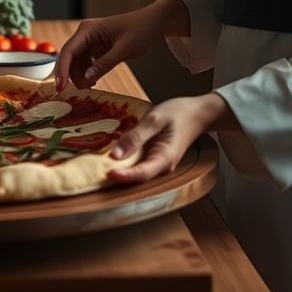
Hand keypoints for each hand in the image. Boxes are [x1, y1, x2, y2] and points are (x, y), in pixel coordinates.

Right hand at [55, 0, 189, 90]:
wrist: (152, 23)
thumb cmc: (140, 31)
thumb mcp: (124, 50)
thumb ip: (104, 64)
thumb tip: (86, 79)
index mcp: (88, 29)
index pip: (68, 51)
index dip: (62, 70)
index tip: (61, 87)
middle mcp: (84, 33)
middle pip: (69, 58)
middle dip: (71, 75)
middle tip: (82, 91)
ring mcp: (88, 40)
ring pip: (75, 62)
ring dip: (79, 76)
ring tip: (92, 86)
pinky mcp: (94, 47)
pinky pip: (84, 62)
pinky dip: (86, 73)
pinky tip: (94, 81)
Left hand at [107, 92, 236, 185]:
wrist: (198, 114)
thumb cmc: (178, 113)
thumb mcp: (155, 119)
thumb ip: (136, 136)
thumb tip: (115, 154)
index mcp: (165, 157)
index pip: (142, 173)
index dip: (124, 176)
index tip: (107, 174)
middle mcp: (162, 167)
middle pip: (137, 178)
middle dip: (116, 178)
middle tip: (93, 176)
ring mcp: (158, 165)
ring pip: (136, 174)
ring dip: (118, 172)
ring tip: (96, 170)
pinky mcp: (154, 160)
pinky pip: (138, 166)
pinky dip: (124, 165)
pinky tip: (108, 160)